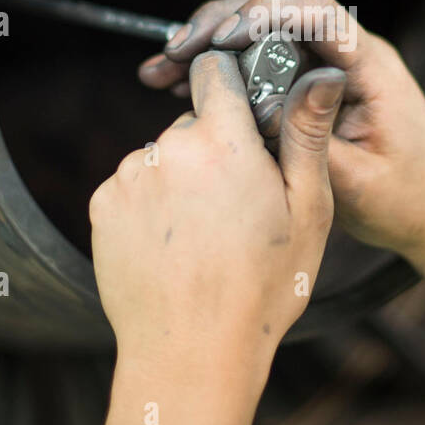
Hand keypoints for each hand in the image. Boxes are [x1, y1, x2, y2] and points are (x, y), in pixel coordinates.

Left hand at [91, 50, 346, 424]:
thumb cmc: (261, 289)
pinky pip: (134, 186)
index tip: (248, 118)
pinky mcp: (102, 205)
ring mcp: (129, 176)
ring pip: (163, 156)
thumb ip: (307, 134)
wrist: (192, 354)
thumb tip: (322, 74)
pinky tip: (175, 244)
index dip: (234, 86)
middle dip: (215, 148)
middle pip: (193, 123)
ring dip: (182, 178)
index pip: (215, 70)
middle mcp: (167, 148)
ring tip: (206, 233)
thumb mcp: (307, 211)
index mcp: (223, 142)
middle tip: (239, 203)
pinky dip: (152, 204)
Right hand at [137, 0, 424, 265]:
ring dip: (212, 44)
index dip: (265, 14)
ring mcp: (329, 66)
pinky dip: (223, 69)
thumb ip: (312, 139)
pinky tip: (182, 86)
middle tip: (171, 51)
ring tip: (160, 70)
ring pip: (263, 32)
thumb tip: (259, 102)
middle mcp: (349, 53)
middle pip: (280, 9)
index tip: (220, 39)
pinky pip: (263, 61)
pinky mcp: (311, 85)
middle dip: (221, 22)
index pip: (319, 12)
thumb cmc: (405, 200)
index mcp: (371, 66)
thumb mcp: (357, 182)